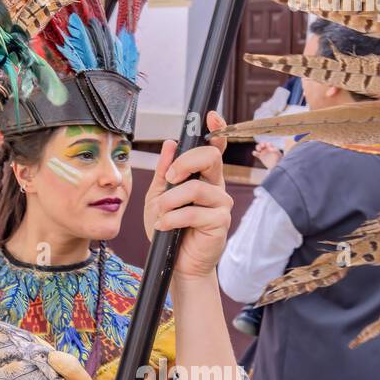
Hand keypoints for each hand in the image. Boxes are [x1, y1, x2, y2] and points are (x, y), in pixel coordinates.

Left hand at [143, 111, 232, 279]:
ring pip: (196, 188)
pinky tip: (165, 227)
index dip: (216, 130)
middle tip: (170, 178)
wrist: (175, 262)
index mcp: (202, 176)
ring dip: (171, 201)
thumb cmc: (169, 228)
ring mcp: (220, 203)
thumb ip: (164, 171)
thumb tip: (171, 144)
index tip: (211, 117)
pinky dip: (172, 219)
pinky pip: (194, 212)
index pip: (214, 149)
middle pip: (210, 158)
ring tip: (162, 214)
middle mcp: (215, 186)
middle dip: (185, 163)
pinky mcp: (220, 222)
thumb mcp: (158, 196)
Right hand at [254, 142, 282, 168]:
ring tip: (259, 150)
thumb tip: (269, 148)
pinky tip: (256, 154)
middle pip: (262, 144)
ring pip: (258, 147)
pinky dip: (254, 153)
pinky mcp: (260, 156)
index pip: (268, 143)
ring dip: (257, 147)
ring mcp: (263, 152)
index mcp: (272, 147)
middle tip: (262, 147)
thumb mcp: (278, 154)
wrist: (276, 166)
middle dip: (261, 144)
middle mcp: (267, 149)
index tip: (267, 148)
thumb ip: (274, 150)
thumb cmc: (279, 160)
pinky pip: (255, 153)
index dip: (267, 144)